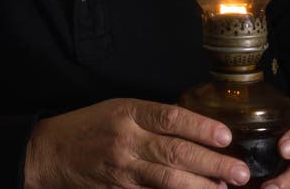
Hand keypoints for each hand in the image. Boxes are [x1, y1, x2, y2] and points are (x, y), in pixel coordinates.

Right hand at [23, 98, 251, 188]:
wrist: (48, 153)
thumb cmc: (87, 127)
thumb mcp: (118, 108)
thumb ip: (153, 118)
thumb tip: (195, 129)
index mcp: (128, 112)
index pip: (172, 118)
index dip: (202, 128)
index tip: (227, 137)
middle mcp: (126, 140)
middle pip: (176, 152)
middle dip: (213, 164)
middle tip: (241, 172)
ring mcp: (122, 170)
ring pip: (167, 180)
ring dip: (200, 187)